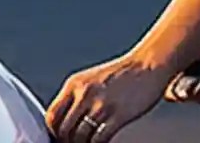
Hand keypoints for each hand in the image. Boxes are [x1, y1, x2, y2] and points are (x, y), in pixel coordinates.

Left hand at [45, 54, 173, 142]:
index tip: (58, 137)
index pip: (52, 114)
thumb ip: (77, 96)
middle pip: (63, 129)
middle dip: (66, 141)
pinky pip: (99, 139)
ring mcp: (101, 105)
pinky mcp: (118, 115)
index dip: (53, 131)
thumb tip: (65, 119)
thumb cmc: (122, 73)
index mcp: (74, 84)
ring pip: (79, 137)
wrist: (148, 64)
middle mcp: (84, 94)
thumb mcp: (91, 79)